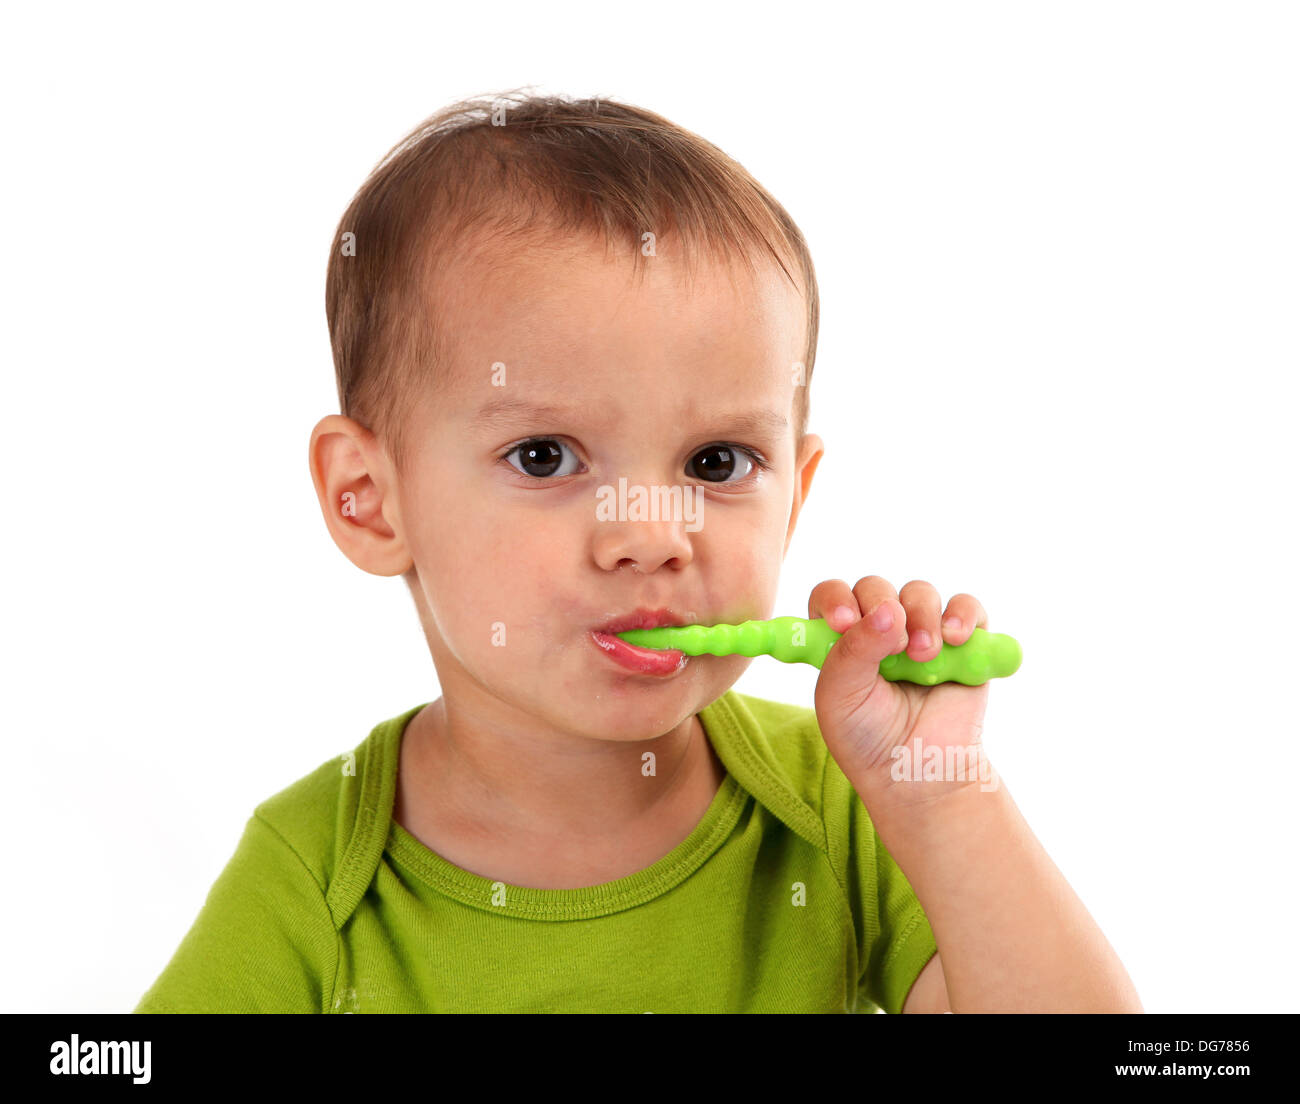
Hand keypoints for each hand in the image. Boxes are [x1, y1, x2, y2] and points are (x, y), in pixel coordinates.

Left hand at [809, 576, 996, 809]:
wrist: (919, 774)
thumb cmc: (867, 738)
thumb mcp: (841, 698)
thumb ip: (853, 652)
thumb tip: (888, 611)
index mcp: (839, 639)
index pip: (831, 596)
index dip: (835, 599)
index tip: (843, 621)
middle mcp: (878, 629)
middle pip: (876, 588)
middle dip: (882, 606)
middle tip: (894, 645)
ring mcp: (920, 633)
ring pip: (920, 593)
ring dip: (922, 615)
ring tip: (924, 655)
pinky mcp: (963, 643)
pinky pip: (967, 608)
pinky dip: (963, 614)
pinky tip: (956, 638)